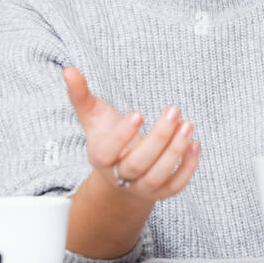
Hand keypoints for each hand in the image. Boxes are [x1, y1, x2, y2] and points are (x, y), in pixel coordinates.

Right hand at [64, 66, 198, 201]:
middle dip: (158, 138)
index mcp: (101, 158)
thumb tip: (68, 70)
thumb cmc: (107, 138)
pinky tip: (195, 144)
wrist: (121, 173)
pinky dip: (188, 167)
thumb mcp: (94, 117)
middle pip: (138, 164)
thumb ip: (81, 96)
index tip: (138, 113)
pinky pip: (176, 185)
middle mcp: (120, 176)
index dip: (122, 136)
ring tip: (188, 125)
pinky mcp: (162, 192)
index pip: (108, 153)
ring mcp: (141, 187)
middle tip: (174, 110)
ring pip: (157, 176)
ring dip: (175, 151)